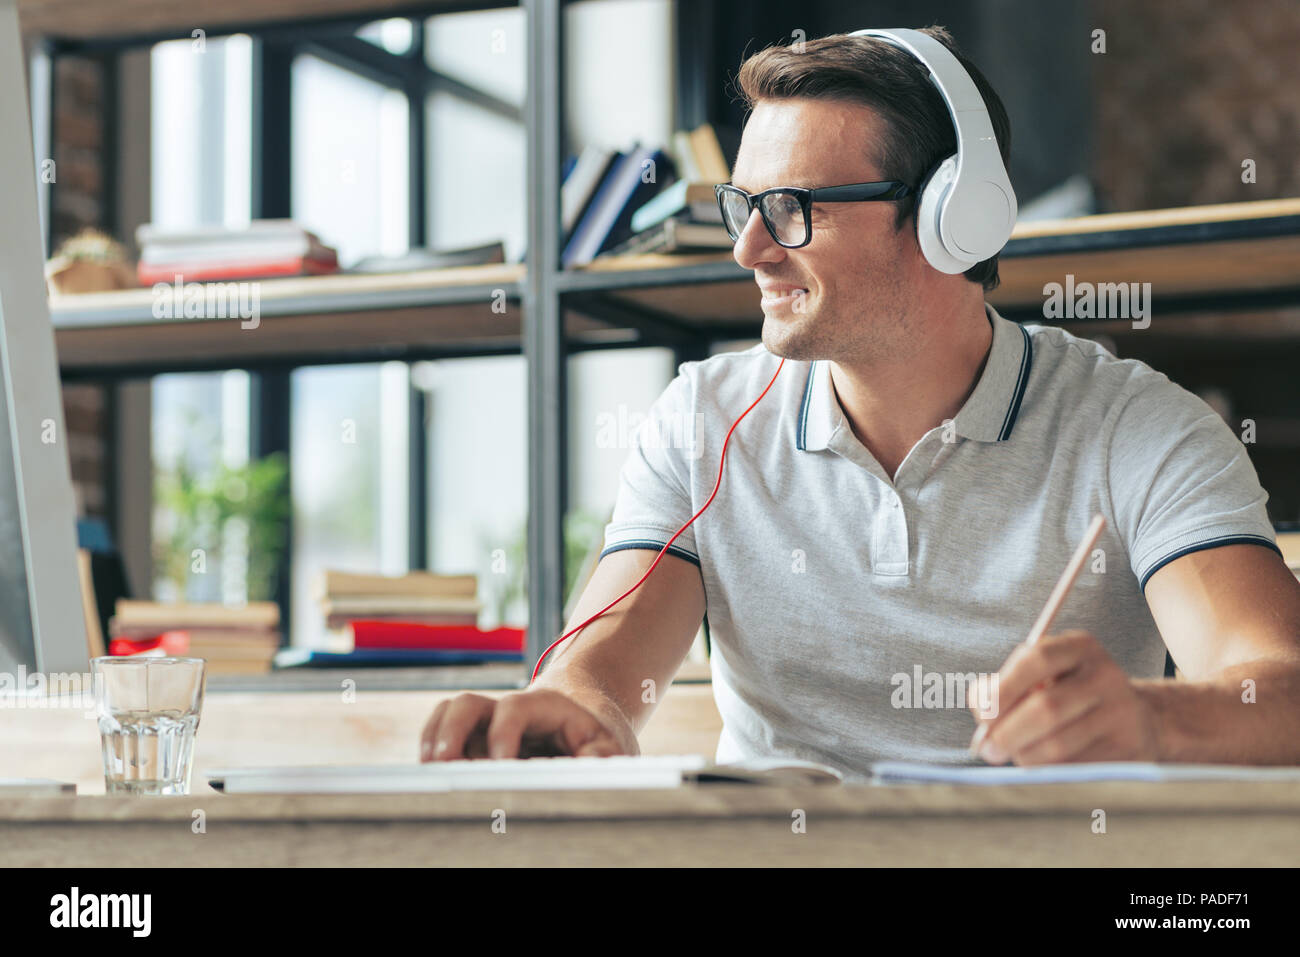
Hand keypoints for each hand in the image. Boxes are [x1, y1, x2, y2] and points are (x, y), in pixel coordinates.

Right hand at [419, 689, 629, 760]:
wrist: (584, 730)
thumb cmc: (596, 742)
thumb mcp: (610, 746)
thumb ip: (602, 755)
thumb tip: (589, 765)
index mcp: (543, 708)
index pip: (514, 709)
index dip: (503, 733)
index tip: (500, 763)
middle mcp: (507, 711)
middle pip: (468, 704)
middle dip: (453, 732)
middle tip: (448, 764)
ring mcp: (486, 725)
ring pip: (448, 714)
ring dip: (434, 739)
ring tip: (432, 771)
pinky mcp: (473, 741)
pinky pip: (440, 732)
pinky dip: (430, 748)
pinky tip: (431, 775)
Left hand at [967, 629, 1161, 764]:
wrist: (1136, 719)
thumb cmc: (1068, 695)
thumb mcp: (1041, 676)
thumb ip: (1003, 686)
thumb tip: (982, 711)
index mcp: (1080, 647)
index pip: (1036, 659)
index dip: (1003, 689)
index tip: (983, 717)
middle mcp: (1105, 675)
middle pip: (1045, 709)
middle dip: (1006, 734)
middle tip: (987, 750)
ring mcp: (1122, 713)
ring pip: (1057, 745)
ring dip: (1025, 755)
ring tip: (1018, 753)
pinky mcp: (1129, 749)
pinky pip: (1074, 768)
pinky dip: (1050, 771)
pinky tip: (1048, 763)